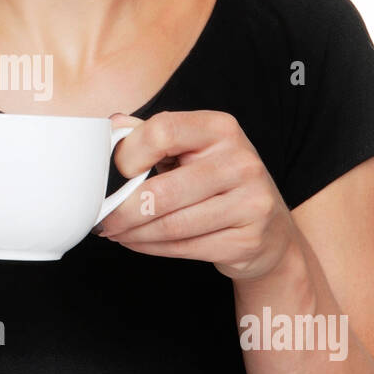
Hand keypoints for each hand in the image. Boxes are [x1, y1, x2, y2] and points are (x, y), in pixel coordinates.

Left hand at [100, 110, 295, 281]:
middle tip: (102, 218)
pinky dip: (152, 248)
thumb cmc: (219, 182)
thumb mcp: (194, 148)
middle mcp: (240, 162)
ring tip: (114, 231)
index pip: (163, 130)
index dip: (129, 154)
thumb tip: (111, 125)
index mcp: (221, 128)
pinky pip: (185, 247)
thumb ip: (153, 135)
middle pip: (162, 190)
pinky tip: (138, 242)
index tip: (115, 173)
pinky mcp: (247, 240)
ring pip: (171, 224)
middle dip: (122, 210)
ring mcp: (250, 202)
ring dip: (133, 233)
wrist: (271, 230)